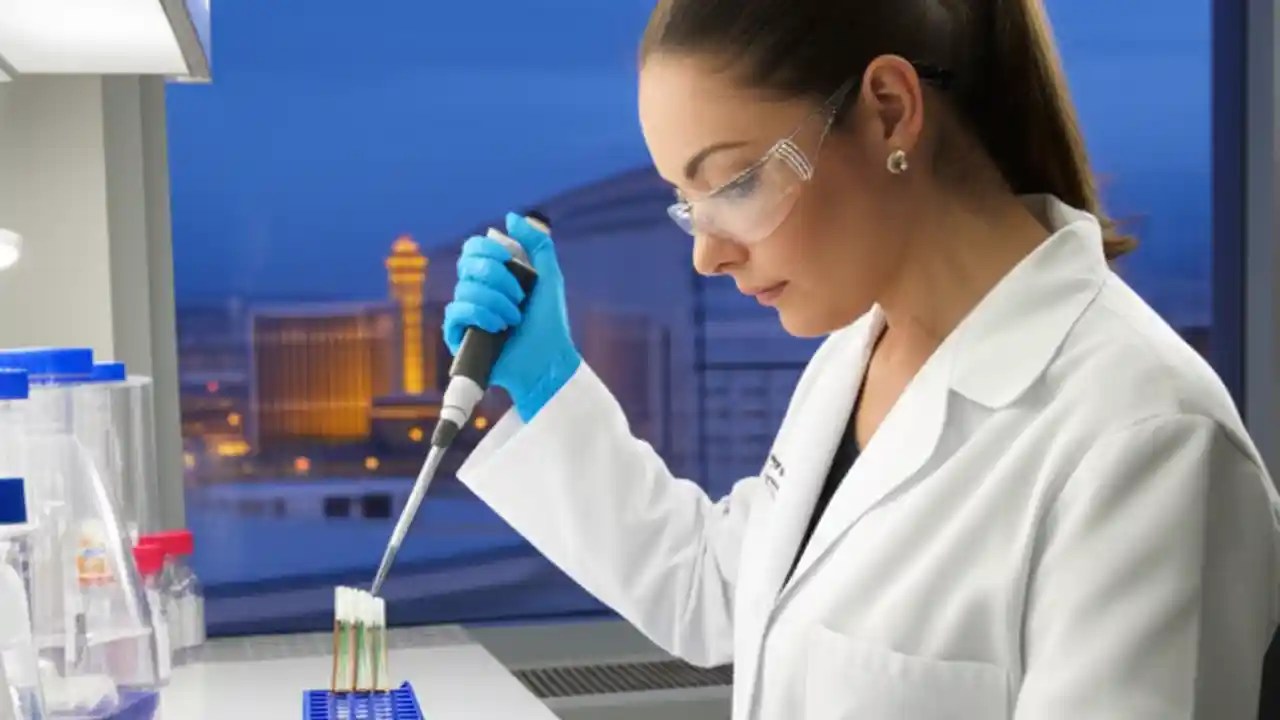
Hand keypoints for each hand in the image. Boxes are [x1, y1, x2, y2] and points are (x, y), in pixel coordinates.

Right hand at [444, 213, 581, 420]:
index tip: (508, 259)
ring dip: (496, 302)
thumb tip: (511, 217)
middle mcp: (477, 290)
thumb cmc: (549, 321)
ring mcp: (467, 313)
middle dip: (497, 277)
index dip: (487, 248)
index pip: (474, 248)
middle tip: (519, 295)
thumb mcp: (549, 276)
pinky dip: (479, 314)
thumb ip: (537, 243)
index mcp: (494, 274)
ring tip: (514, 318)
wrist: (548, 359)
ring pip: (465, 289)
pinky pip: (456, 312)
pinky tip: (497, 327)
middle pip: (467, 264)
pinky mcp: (459, 335)